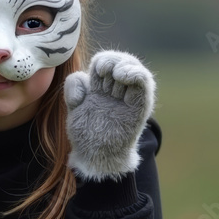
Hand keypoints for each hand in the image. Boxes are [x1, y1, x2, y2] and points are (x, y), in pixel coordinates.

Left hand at [64, 50, 155, 180]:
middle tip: (103, 70)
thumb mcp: (74, 109)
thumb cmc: (86, 135)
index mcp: (100, 88)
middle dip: (112, 61)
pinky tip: (125, 75)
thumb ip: (73, 90)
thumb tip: (82, 77)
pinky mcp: (139, 108)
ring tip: (117, 73)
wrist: (95, 158)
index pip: (106, 62)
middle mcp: (116, 90)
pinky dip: (137, 75)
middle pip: (121, 62)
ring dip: (125, 65)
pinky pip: (144, 85)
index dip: (103, 61)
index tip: (97, 69)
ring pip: (134, 69)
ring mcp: (128, 98)